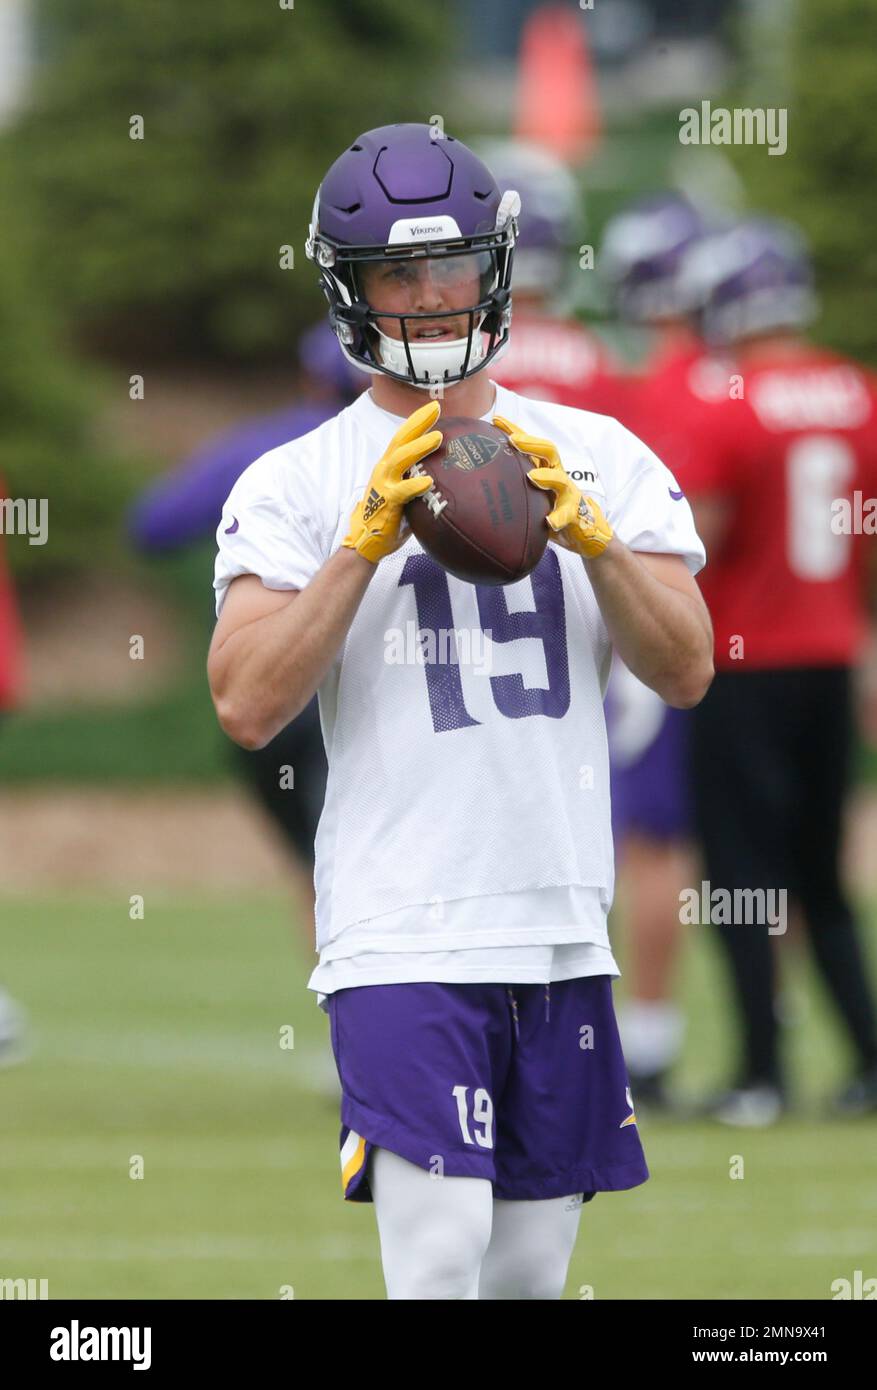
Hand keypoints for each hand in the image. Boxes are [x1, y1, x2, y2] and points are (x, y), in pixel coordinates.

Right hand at [343, 400, 441, 563]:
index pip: (403, 437)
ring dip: (419, 446)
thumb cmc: (391, 519)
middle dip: (418, 422)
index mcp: (390, 466)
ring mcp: (384, 484)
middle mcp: (385, 469)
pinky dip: (415, 484)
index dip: (417, 421)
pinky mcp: (387, 502)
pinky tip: (428, 481)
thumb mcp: (407, 495)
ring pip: (401, 459)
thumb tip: (452, 479)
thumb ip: (421, 483)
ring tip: (437, 437)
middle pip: (401, 439)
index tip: (434, 407)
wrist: (367, 542)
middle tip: (436, 408)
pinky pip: (402, 491)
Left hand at [493, 415, 613, 558]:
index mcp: (544, 467)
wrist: (582, 528)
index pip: (530, 444)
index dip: (514, 430)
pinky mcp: (574, 512)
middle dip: (532, 444)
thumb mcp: (531, 490)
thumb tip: (478, 476)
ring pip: (560, 480)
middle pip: (549, 452)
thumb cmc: (550, 506)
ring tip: (532, 477)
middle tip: (514, 441)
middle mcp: (556, 474)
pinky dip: (559, 517)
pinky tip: (550, 521)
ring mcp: (567, 493)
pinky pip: (567, 514)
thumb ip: (512, 481)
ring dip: (547, 477)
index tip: (496, 420)